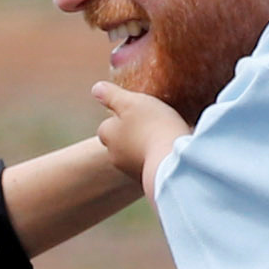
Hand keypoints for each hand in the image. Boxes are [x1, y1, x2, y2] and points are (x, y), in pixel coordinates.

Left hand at [91, 79, 189, 195]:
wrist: (173, 161)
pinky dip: (157, 158)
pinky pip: (150, 165)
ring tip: (164, 136)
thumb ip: (111, 95)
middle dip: (133, 133)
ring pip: (135, 153)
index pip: (108, 124)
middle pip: (121, 140)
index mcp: (107, 134)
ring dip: (145, 146)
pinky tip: (171, 150)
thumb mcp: (130, 102)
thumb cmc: (152, 126)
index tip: (138, 112)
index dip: (122, 116)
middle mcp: (114, 155)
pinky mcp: (148, 180)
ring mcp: (131, 170)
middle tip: (152, 123)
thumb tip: (96, 88)